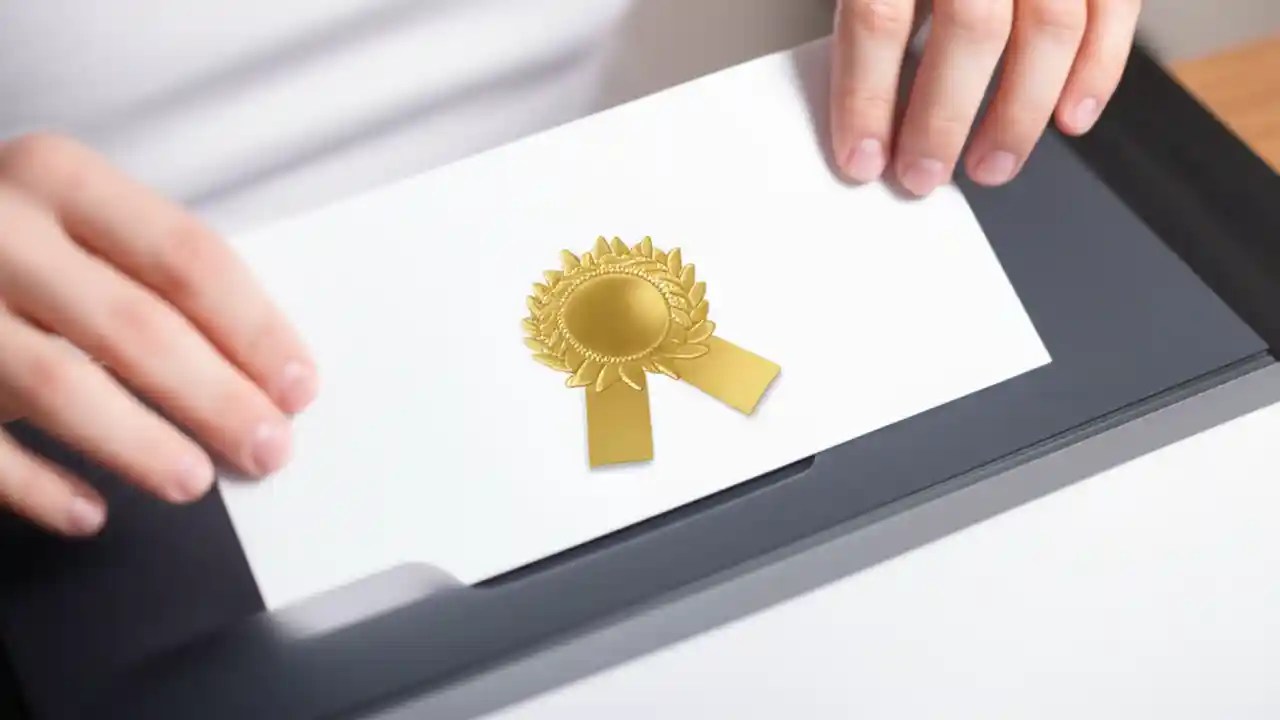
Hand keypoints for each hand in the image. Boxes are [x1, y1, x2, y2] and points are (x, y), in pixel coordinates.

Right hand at [0, 134, 316, 536]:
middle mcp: (0, 230)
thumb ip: (149, 273)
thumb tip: (260, 373)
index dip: (254, 329)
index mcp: (60, 178)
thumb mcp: (69, 218)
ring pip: (60, 384)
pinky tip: (89, 512)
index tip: (297, 386)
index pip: (186, 257)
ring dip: (140, 444)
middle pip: (136, 325)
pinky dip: (38, 487)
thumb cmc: (8, 241)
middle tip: (269, 448)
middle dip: (216, 398)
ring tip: (194, 481)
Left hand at [830, 0, 1140, 193]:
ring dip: (1020, 114)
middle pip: (971, 28)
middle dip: (944, 120)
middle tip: (922, 176)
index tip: (860, 157)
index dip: (865, 96)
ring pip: (1050, 28)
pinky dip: (1099, 69)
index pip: (878, 14)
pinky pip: (1113, 7)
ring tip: (990, 165)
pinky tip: (1070, 118)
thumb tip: (868, 95)